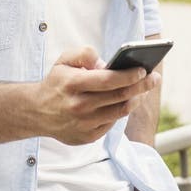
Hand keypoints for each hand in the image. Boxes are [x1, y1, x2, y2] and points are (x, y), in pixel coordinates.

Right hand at [32, 46, 158, 144]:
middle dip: (141, 86)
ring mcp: (83, 124)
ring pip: (119, 112)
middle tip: (154, 78)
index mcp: (72, 85)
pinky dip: (122, 111)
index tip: (143, 70)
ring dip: (136, 99)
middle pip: (118, 97)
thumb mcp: (64, 60)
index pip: (107, 80)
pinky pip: (112, 123)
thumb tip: (106, 63)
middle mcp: (78, 106)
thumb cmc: (56, 82)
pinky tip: (129, 101)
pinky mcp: (87, 137)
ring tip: (145, 89)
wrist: (36, 112)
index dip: (128, 75)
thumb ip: (84, 53)